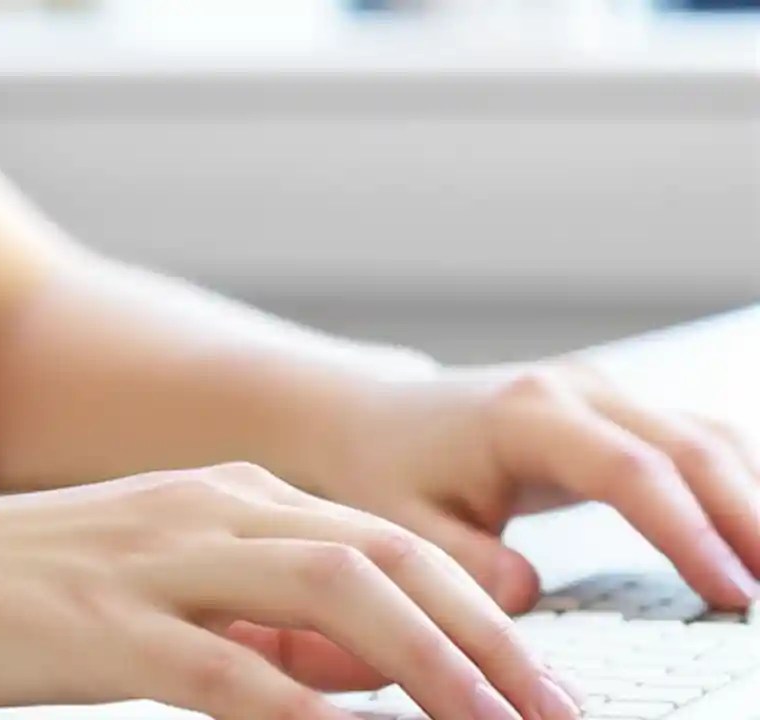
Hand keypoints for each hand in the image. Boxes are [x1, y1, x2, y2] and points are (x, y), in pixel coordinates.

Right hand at [0, 463, 580, 719]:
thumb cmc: (47, 585)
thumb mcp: (175, 589)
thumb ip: (268, 621)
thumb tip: (362, 672)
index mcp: (234, 497)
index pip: (387, 541)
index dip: (480, 610)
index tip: (541, 683)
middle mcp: (210, 511)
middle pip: (380, 557)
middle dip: (483, 639)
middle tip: (554, 714)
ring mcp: (155, 559)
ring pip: (322, 590)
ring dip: (422, 663)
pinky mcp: (101, 622)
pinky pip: (218, 662)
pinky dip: (294, 701)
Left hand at [299, 362, 759, 612]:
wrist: (372, 418)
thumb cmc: (385, 470)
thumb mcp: (404, 524)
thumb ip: (464, 562)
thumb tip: (526, 596)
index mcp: (522, 415)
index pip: (628, 469)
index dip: (687, 531)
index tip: (730, 592)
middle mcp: (574, 390)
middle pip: (689, 446)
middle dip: (748, 518)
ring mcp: (600, 393)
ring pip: (705, 437)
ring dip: (751, 500)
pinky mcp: (613, 409)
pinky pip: (692, 440)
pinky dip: (733, 483)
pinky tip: (751, 534)